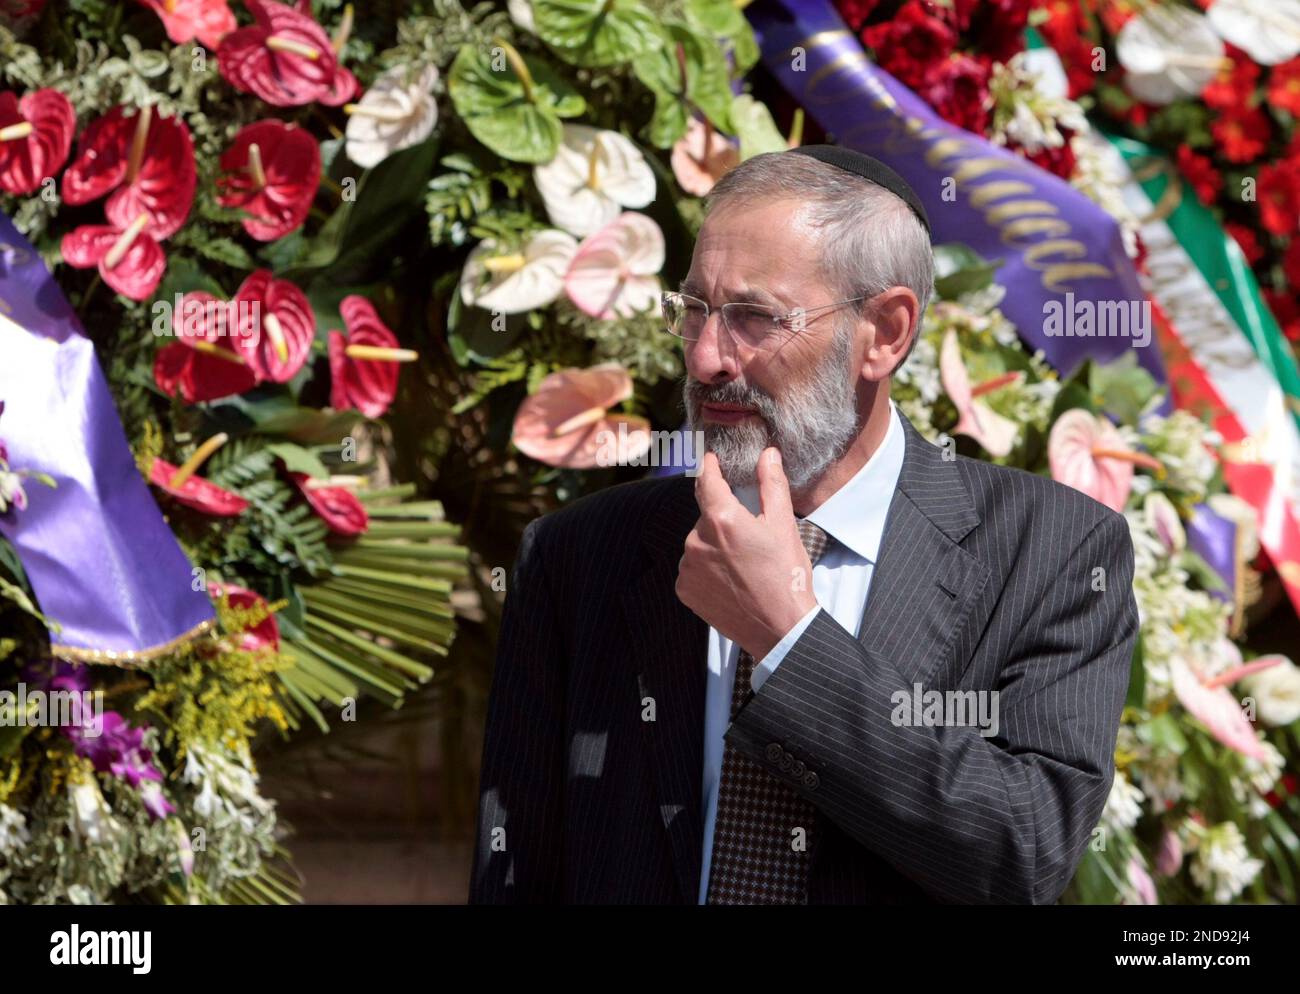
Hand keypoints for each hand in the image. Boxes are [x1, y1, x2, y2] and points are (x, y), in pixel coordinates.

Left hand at [675, 447, 818, 660]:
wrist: (780, 628)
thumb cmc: (786, 575)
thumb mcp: (783, 525)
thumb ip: (771, 484)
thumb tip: (768, 454)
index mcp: (723, 520)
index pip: (707, 482)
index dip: (708, 467)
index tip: (709, 459)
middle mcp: (698, 541)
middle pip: (706, 517)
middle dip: (724, 520)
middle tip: (750, 538)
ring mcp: (688, 568)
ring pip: (699, 543)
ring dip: (714, 546)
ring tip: (743, 565)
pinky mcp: (684, 590)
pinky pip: (692, 568)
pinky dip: (707, 569)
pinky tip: (731, 580)